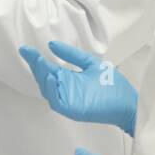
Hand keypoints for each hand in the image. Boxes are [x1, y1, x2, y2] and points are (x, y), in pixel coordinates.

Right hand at [19, 40, 138, 135]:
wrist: (129, 102)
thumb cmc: (113, 86)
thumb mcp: (91, 64)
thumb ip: (72, 56)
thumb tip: (52, 45)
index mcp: (69, 80)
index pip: (48, 69)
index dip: (36, 60)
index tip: (26, 49)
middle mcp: (66, 90)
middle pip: (44, 79)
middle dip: (36, 66)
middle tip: (30, 53)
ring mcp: (69, 101)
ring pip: (48, 90)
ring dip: (42, 76)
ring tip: (39, 62)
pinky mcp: (74, 110)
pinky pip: (58, 102)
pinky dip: (53, 90)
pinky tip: (52, 78)